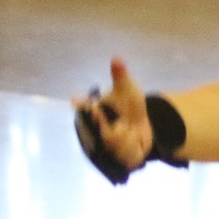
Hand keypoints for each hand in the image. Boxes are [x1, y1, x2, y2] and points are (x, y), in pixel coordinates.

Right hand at [73, 58, 150, 180]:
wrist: (143, 125)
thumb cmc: (129, 105)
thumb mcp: (128, 89)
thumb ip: (121, 76)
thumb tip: (117, 59)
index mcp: (92, 109)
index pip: (82, 106)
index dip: (80, 104)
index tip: (75, 100)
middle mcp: (92, 129)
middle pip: (101, 130)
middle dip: (114, 128)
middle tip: (123, 125)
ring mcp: (101, 145)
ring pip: (115, 144)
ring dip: (128, 137)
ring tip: (130, 130)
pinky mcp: (112, 159)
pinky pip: (124, 157)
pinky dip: (134, 149)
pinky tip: (134, 141)